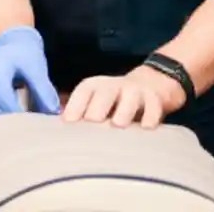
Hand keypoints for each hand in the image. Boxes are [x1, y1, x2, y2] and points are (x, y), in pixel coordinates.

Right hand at [0, 26, 60, 116]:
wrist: (12, 42)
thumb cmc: (26, 56)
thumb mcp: (38, 69)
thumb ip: (44, 91)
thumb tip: (54, 113)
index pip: (0, 89)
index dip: (12, 108)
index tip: (26, 120)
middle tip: (16, 123)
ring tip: (9, 121)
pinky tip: (2, 114)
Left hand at [62, 65, 184, 127]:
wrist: (152, 83)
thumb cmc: (115, 101)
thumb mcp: (97, 101)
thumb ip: (80, 114)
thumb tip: (57, 131)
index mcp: (96, 86)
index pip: (83, 91)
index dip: (75, 106)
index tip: (68, 123)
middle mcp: (114, 86)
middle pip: (105, 93)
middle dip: (98, 107)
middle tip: (92, 122)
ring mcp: (135, 91)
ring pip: (129, 98)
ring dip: (123, 110)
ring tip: (118, 124)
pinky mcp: (155, 99)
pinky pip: (153, 107)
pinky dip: (150, 117)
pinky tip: (146, 128)